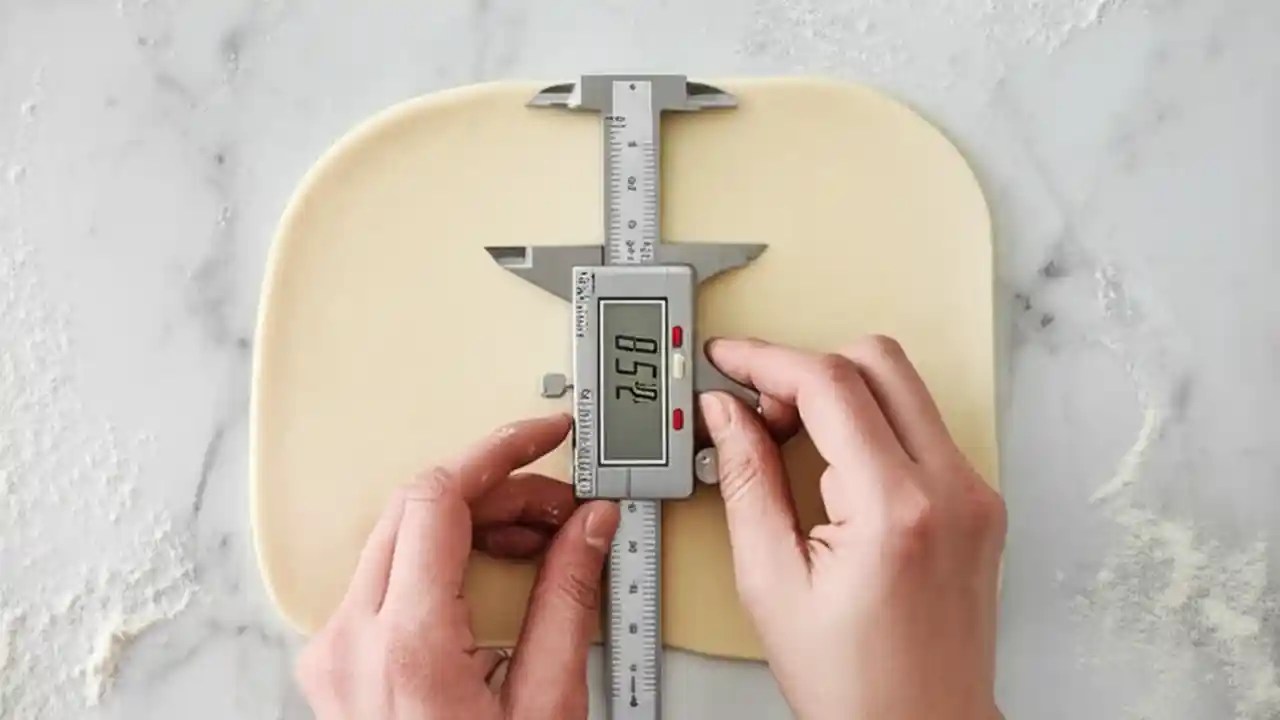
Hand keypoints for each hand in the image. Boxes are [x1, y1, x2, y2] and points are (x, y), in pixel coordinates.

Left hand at [296, 414, 620, 719]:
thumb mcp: (547, 706)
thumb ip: (568, 600)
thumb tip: (590, 529)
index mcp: (406, 645)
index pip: (440, 498)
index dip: (500, 453)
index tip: (544, 438)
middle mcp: (351, 639)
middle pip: (417, 508)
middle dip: (496, 491)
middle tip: (561, 506)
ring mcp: (336, 652)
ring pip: (399, 536)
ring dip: (470, 522)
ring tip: (541, 542)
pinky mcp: (339, 663)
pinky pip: (387, 576)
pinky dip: (443, 558)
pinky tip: (496, 573)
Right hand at [700, 337, 1004, 719]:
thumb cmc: (855, 684)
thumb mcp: (771, 582)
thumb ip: (745, 482)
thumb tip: (726, 416)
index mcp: (896, 510)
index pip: (830, 385)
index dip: (767, 360)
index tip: (729, 361)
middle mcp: (951, 489)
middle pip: (878, 363)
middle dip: (806, 368)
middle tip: (760, 409)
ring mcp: (974, 493)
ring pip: (902, 387)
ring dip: (839, 395)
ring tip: (792, 445)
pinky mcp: (978, 502)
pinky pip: (919, 427)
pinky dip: (868, 426)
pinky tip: (832, 469)